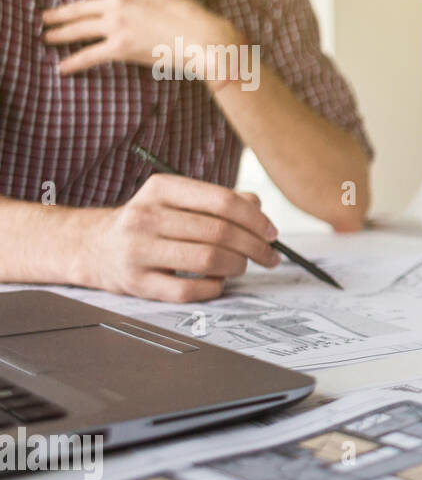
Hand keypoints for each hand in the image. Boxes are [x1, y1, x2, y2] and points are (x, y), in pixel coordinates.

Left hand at [42, 0, 241, 84]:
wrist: (203, 39)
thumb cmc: (194, 18)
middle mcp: (116, 3)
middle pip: (78, 8)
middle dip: (58, 14)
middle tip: (45, 18)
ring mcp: (116, 25)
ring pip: (78, 30)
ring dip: (60, 34)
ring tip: (47, 38)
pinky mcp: (120, 48)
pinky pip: (89, 56)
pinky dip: (74, 62)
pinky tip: (62, 67)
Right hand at [79, 174, 281, 302]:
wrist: (92, 246)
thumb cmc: (147, 222)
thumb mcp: (175, 199)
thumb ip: (217, 201)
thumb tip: (258, 209)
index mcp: (161, 189)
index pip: (223, 201)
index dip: (256, 219)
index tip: (272, 232)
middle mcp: (146, 217)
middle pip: (220, 233)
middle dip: (255, 247)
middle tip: (269, 255)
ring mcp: (138, 251)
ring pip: (209, 261)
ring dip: (238, 266)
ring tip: (242, 266)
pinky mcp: (138, 283)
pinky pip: (191, 290)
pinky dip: (214, 287)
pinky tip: (217, 281)